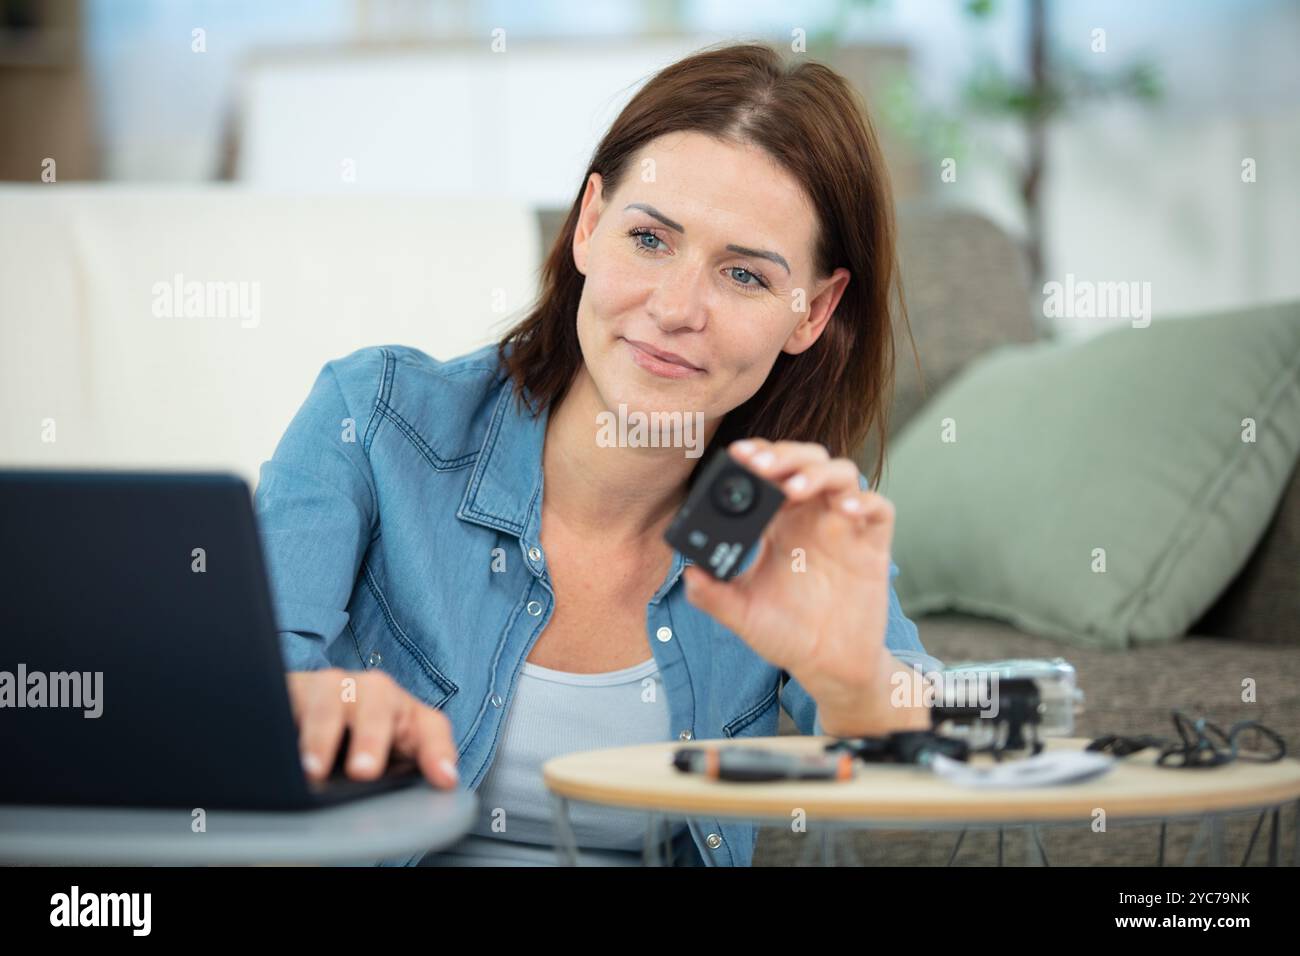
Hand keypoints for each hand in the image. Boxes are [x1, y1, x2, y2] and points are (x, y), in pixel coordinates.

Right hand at [287, 668, 459, 788]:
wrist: (313, 713)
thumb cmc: (360, 745)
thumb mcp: (388, 764)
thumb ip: (400, 782)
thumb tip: (401, 813)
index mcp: (408, 715)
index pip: (432, 729)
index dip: (438, 754)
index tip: (444, 781)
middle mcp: (376, 692)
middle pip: (380, 706)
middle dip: (373, 739)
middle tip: (365, 771)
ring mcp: (336, 685)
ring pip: (332, 700)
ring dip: (323, 735)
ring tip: (314, 769)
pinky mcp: (298, 687)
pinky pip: (291, 699)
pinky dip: (286, 722)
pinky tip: (281, 749)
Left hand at [681, 438, 895, 719]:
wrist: (828, 667)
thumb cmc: (785, 634)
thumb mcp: (742, 615)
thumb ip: (713, 596)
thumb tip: (688, 574)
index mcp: (779, 523)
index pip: (772, 472)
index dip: (758, 455)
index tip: (737, 455)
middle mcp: (812, 517)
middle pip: (807, 461)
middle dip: (784, 455)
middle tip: (760, 465)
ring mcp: (845, 528)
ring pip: (843, 474)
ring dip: (818, 472)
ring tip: (793, 488)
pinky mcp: (873, 548)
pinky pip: (881, 510)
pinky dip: (867, 502)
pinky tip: (846, 511)